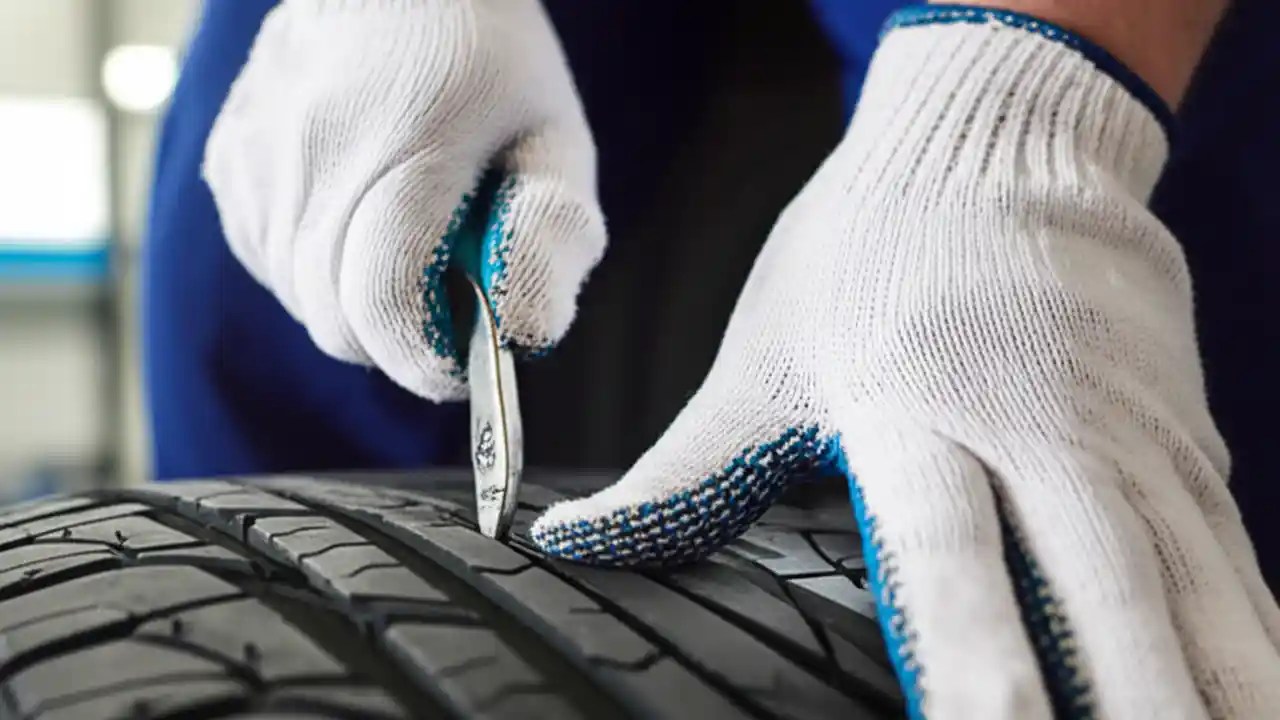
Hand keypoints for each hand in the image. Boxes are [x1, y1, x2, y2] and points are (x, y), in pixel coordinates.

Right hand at [203, 0, 603, 400]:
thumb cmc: (489, 64)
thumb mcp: (555, 138)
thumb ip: (552, 236)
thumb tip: (524, 333)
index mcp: (408, 147)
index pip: (386, 303)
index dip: (426, 358)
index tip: (461, 362)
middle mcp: (315, 154)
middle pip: (337, 321)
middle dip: (396, 341)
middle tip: (443, 305)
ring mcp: (258, 158)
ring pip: (299, 302)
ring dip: (355, 305)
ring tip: (401, 242)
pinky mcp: (228, 163)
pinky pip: (268, 264)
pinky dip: (314, 271)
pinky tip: (353, 217)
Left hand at [532, 13, 1279, 718]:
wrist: (994, 138)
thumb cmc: (864, 254)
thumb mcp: (764, 356)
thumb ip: (686, 469)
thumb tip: (575, 542)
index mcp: (913, 413)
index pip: (945, 556)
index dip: (972, 658)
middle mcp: (1035, 427)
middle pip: (1098, 587)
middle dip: (1128, 699)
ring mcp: (1123, 433)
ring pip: (1186, 582)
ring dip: (1212, 680)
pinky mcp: (1180, 435)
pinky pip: (1226, 552)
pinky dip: (1247, 635)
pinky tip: (1250, 698)